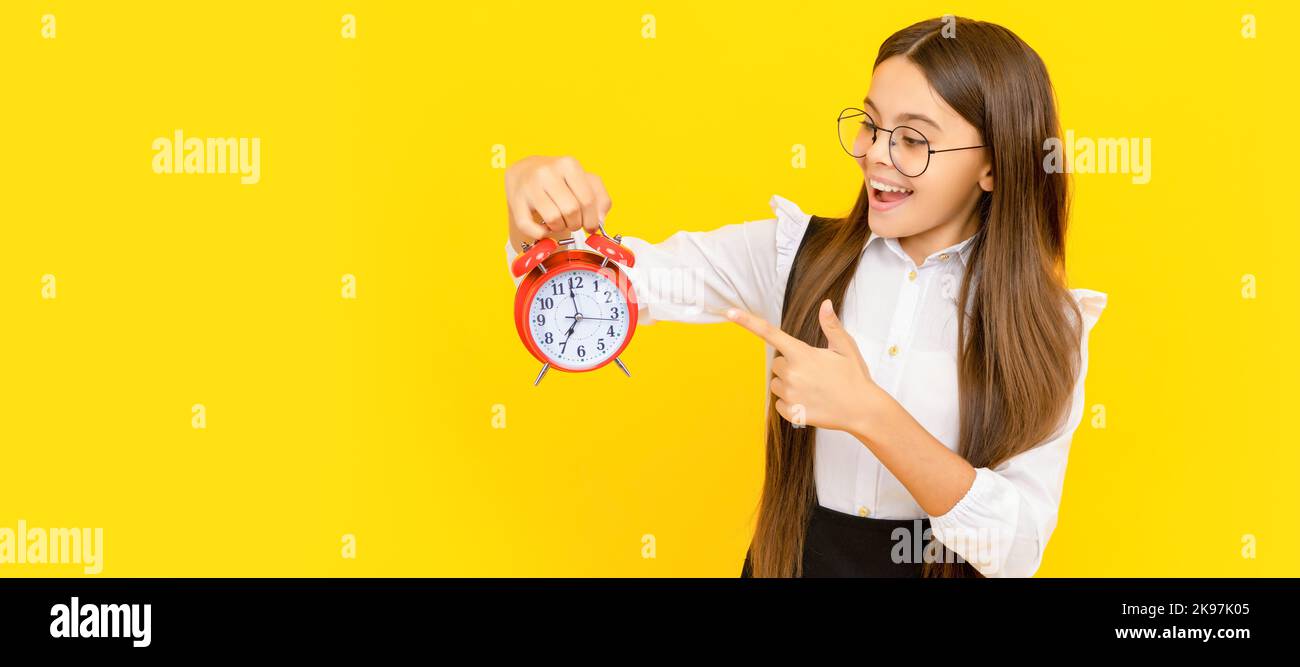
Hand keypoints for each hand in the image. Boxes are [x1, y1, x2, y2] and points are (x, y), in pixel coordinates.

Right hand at [505, 155, 611, 249]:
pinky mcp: (515, 200)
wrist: (524, 171)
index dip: (592, 219)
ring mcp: (529, 186)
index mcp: (568, 164)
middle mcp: (547, 172)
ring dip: (560, 228)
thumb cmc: (559, 179)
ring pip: (553, 219)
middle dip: (576, 223)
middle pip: (571, 211)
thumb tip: (600, 221)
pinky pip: (529, 227)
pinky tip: (544, 228)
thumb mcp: (584, 180)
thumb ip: (600, 198)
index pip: (587, 200)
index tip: (591, 226)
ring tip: (559, 221)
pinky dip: (540, 233)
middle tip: (573, 222)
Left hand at [727, 299, 885, 434]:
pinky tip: (811, 401)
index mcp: (801, 354)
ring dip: (789, 384)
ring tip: (814, 388)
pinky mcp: (790, 412)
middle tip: (814, 371)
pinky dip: (792, 402)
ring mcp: (789, 394)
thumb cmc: (854, 377)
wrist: (862, 410)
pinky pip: (780, 403)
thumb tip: (825, 304)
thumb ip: (831, 325)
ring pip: (777, 383)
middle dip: (790, 365)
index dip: (747, 322)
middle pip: (776, 363)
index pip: (769, 333)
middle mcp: (791, 373)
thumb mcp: (845, 347)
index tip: (730, 313)